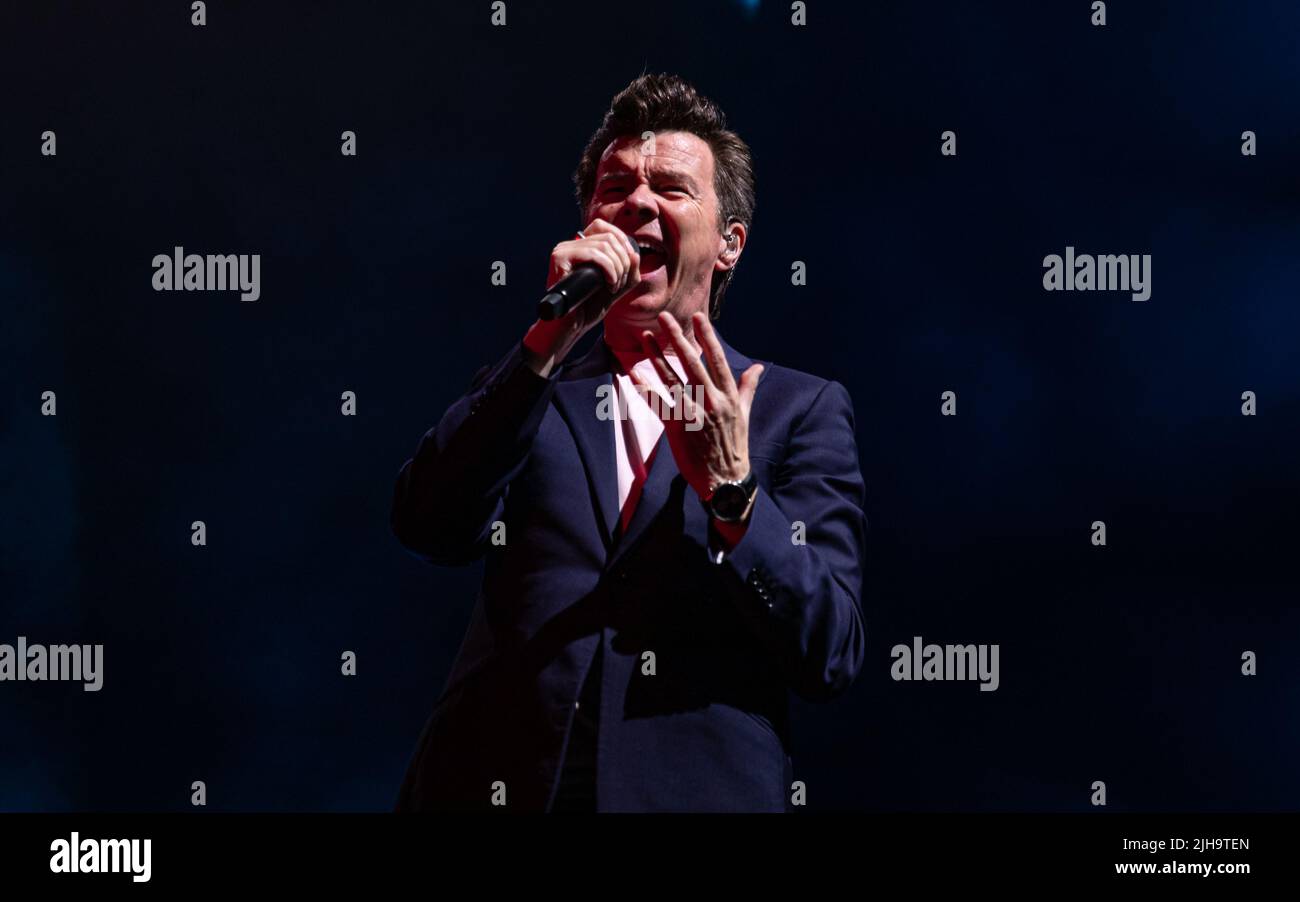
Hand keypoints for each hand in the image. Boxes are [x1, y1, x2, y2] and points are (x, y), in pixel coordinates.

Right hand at [523, 219, 640, 376]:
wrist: (569, 327)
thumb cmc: (588, 309)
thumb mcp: (616, 287)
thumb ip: (629, 272)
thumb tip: (634, 253)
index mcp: (580, 247)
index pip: (605, 228)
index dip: (623, 242)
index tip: (629, 264)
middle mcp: (570, 245)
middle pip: (608, 236)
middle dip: (623, 259)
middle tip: (621, 281)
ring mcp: (563, 250)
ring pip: (603, 245)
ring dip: (617, 267)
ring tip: (614, 286)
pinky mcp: (559, 258)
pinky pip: (593, 254)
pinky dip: (609, 269)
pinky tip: (609, 284)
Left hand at [628, 311, 763, 502]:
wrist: (726, 481)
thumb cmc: (734, 446)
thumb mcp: (744, 415)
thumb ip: (747, 388)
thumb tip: (758, 367)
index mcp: (729, 396)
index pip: (717, 360)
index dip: (707, 337)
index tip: (698, 317)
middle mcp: (713, 402)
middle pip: (692, 363)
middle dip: (678, 337)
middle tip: (664, 317)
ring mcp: (695, 415)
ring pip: (672, 380)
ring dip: (656, 357)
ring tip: (645, 337)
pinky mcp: (678, 429)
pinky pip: (659, 405)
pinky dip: (646, 389)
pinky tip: (634, 374)